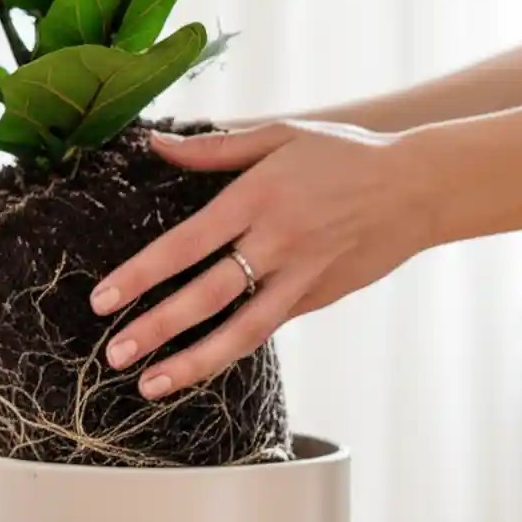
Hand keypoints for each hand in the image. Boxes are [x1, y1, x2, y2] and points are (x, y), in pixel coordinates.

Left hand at [90, 120, 435, 399]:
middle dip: (156, 329)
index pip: (185, 244)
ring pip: (241, 332)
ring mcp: (300, 277)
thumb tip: (155, 143)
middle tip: (115, 354)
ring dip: (193, 363)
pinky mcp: (317, 299)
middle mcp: (277, 242)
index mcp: (257, 198)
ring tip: (151, 386)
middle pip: (207, 295)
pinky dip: (231, 350)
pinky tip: (199, 367)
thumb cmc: (345, 155)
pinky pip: (267, 329)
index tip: (103, 299)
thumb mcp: (281, 135)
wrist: (419, 187)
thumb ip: (214, 147)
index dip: (141, 275)